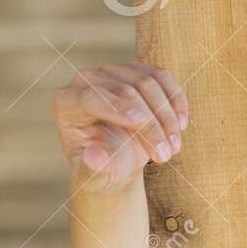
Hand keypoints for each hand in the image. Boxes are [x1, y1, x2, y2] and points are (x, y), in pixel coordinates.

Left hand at [52, 62, 188, 193]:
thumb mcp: (94, 177)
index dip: (116, 108)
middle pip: (124, 91)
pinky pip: (162, 77)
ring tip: (173, 147)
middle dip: (149, 123)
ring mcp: (113, 72)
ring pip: (147, 82)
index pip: (90, 98)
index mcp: (65, 103)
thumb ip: (92, 169)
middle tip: (165, 154)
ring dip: (166, 116)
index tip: (140, 123)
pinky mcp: (137, 70)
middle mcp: (86, 81)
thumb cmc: (100, 171)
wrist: (116, 162)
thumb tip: (94, 155)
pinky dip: (176, 100)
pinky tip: (181, 125)